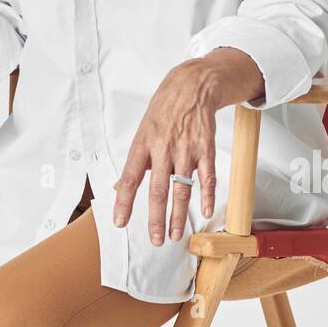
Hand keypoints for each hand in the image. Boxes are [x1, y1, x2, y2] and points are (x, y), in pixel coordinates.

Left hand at [112, 47, 264, 243]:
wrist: (192, 85)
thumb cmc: (164, 110)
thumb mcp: (143, 131)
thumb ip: (136, 162)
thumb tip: (119, 188)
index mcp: (143, 144)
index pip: (129, 178)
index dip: (124, 202)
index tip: (120, 222)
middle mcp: (163, 148)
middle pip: (158, 190)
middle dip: (155, 218)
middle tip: (155, 241)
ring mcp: (186, 149)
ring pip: (182, 189)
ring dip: (178, 215)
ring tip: (174, 235)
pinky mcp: (206, 148)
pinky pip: (208, 177)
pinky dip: (208, 196)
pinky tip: (205, 211)